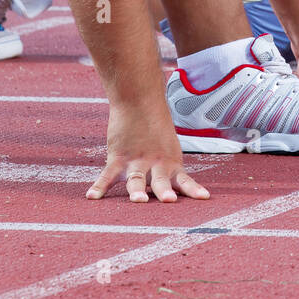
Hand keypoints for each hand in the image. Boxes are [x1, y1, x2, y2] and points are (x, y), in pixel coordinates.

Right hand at [87, 100, 211, 202]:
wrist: (139, 98)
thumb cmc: (154, 124)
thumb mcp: (167, 146)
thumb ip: (167, 166)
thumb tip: (169, 186)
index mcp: (171, 162)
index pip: (184, 181)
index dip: (193, 190)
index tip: (205, 197)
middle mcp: (155, 164)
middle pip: (160, 181)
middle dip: (164, 191)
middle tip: (168, 200)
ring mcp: (136, 161)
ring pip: (136, 180)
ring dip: (136, 191)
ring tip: (138, 200)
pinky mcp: (118, 157)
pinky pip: (108, 174)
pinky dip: (100, 186)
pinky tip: (93, 197)